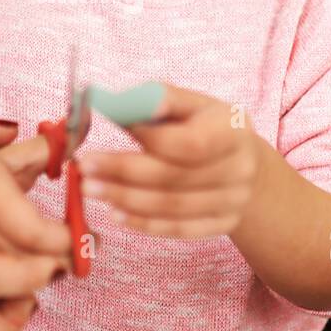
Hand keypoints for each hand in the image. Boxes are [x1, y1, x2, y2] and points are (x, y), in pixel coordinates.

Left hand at [78, 85, 263, 238]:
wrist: (245, 163)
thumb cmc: (207, 126)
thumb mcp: (191, 104)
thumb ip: (156, 101)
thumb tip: (114, 103)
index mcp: (235, 130)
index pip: (190, 142)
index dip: (149, 136)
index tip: (109, 128)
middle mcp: (240, 169)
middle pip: (175, 177)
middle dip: (124, 173)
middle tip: (85, 168)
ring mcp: (234, 201)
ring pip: (173, 206)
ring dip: (126, 199)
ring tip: (91, 188)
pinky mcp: (223, 224)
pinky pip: (179, 229)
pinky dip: (144, 224)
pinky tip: (115, 213)